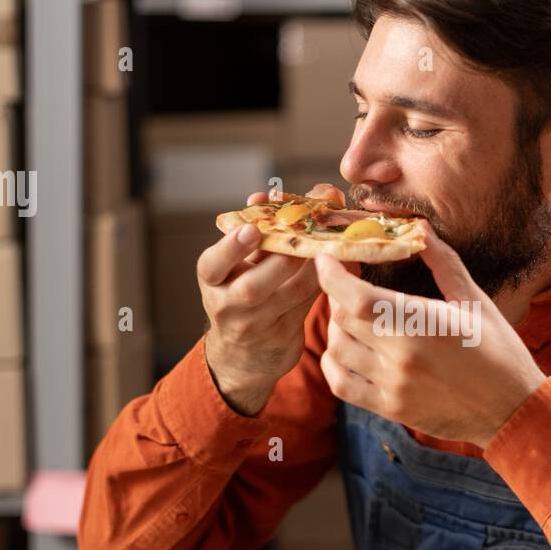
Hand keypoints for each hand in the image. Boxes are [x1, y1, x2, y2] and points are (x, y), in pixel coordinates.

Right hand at [198, 184, 339, 414]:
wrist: (244, 356)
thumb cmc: (243, 294)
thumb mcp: (238, 266)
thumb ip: (259, 233)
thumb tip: (280, 193)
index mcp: (212, 278)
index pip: (213, 264)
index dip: (232, 247)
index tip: (251, 228)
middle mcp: (227, 304)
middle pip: (254, 285)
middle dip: (283, 257)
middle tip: (306, 235)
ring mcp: (255, 325)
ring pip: (289, 294)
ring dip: (313, 266)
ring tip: (328, 243)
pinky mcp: (283, 337)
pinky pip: (309, 305)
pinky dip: (325, 281)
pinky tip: (338, 263)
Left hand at [314, 227, 546, 448]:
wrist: (512, 410)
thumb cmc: (498, 351)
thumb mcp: (475, 301)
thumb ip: (443, 262)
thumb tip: (419, 228)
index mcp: (423, 324)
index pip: (357, 298)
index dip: (332, 275)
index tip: (326, 258)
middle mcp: (401, 356)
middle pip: (343, 318)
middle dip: (338, 294)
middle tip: (348, 283)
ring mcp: (392, 385)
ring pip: (337, 348)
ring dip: (337, 326)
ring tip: (352, 316)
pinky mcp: (389, 408)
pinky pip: (340, 384)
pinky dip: (333, 362)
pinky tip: (344, 350)